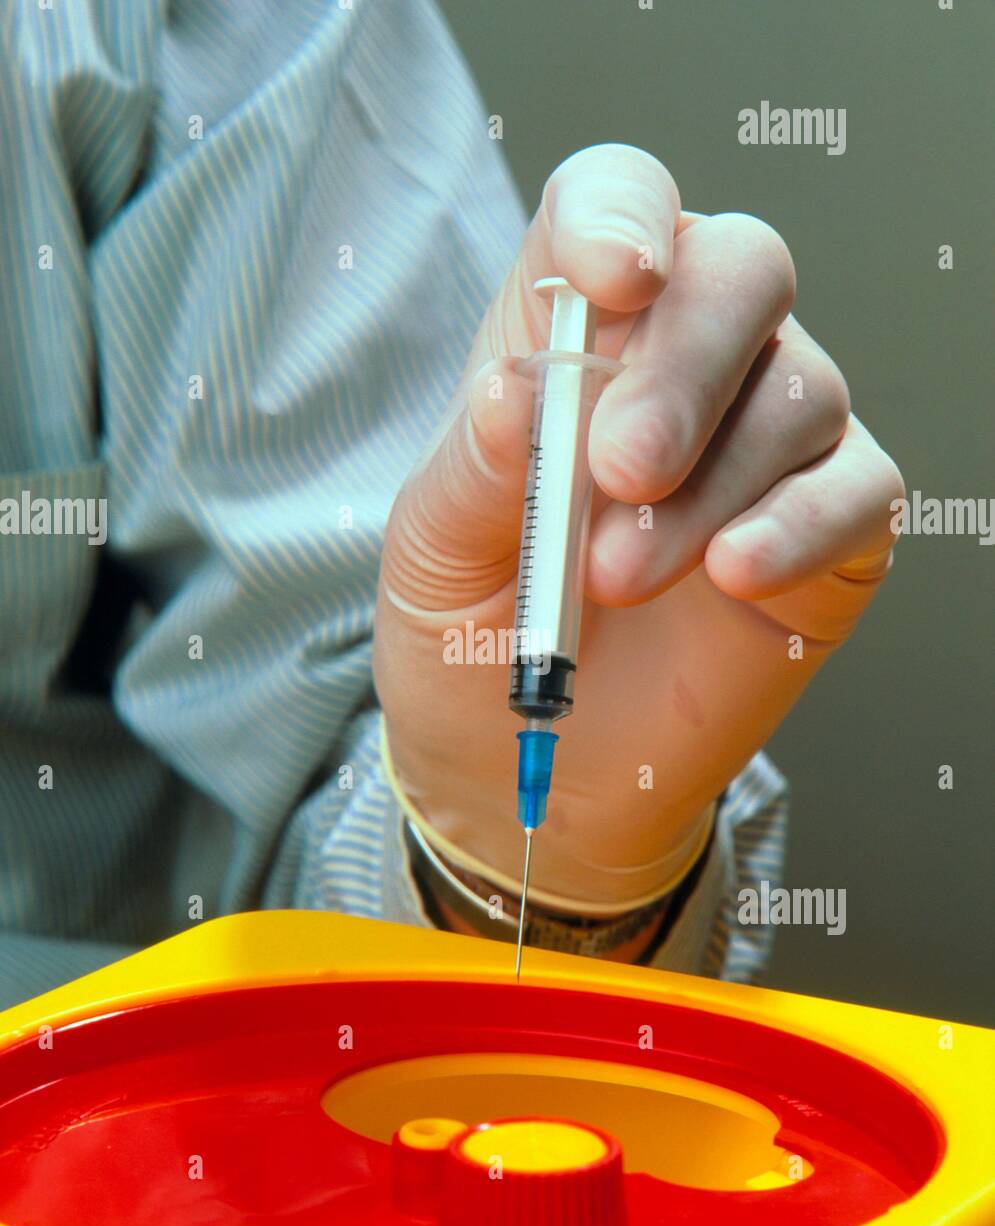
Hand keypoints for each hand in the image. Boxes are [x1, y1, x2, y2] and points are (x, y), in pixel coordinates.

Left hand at [374, 144, 903, 908]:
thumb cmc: (471, 640)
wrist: (527, 767)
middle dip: (683, 366)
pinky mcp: (831, 530)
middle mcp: (686, 365)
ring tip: (620, 578)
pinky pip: (860, 488)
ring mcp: (766, 445)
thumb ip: (475, 471)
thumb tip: (515, 389)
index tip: (613, 279)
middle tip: (618, 470)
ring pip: (798, 391)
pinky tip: (733, 575)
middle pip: (740, 270)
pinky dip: (799, 527)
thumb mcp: (435, 554)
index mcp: (574, 334)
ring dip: (709, 487)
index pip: (618, 202)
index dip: (623, 213)